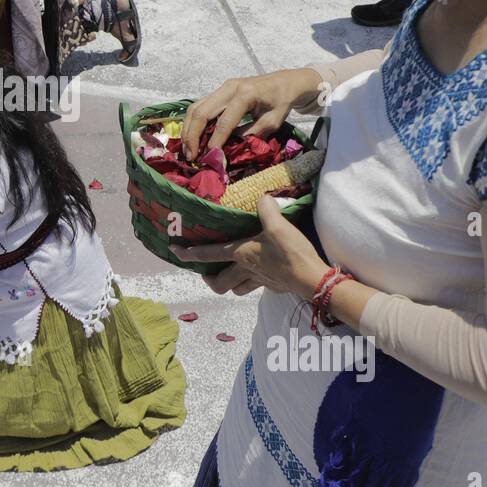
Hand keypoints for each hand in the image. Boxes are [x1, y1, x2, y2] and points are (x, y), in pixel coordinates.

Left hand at [172, 195, 327, 296]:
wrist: (311, 279)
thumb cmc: (290, 253)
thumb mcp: (278, 224)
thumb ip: (266, 209)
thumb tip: (262, 197)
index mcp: (240, 254)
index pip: (208, 254)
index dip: (189, 253)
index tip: (174, 251)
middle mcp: (245, 270)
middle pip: (219, 283)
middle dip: (209, 280)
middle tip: (206, 273)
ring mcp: (260, 281)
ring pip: (236, 288)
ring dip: (230, 283)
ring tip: (230, 274)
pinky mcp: (274, 286)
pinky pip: (257, 286)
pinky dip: (253, 282)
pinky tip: (261, 274)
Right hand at [182, 68, 322, 159]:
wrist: (285, 82)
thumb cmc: (281, 101)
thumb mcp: (272, 122)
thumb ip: (252, 135)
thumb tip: (231, 150)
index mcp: (246, 94)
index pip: (225, 121)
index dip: (216, 141)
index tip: (211, 157)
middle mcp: (229, 87)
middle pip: (202, 112)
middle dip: (193, 135)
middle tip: (190, 155)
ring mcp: (222, 87)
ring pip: (196, 107)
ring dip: (188, 129)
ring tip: (188, 149)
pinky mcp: (219, 91)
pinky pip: (200, 106)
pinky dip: (193, 122)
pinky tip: (192, 137)